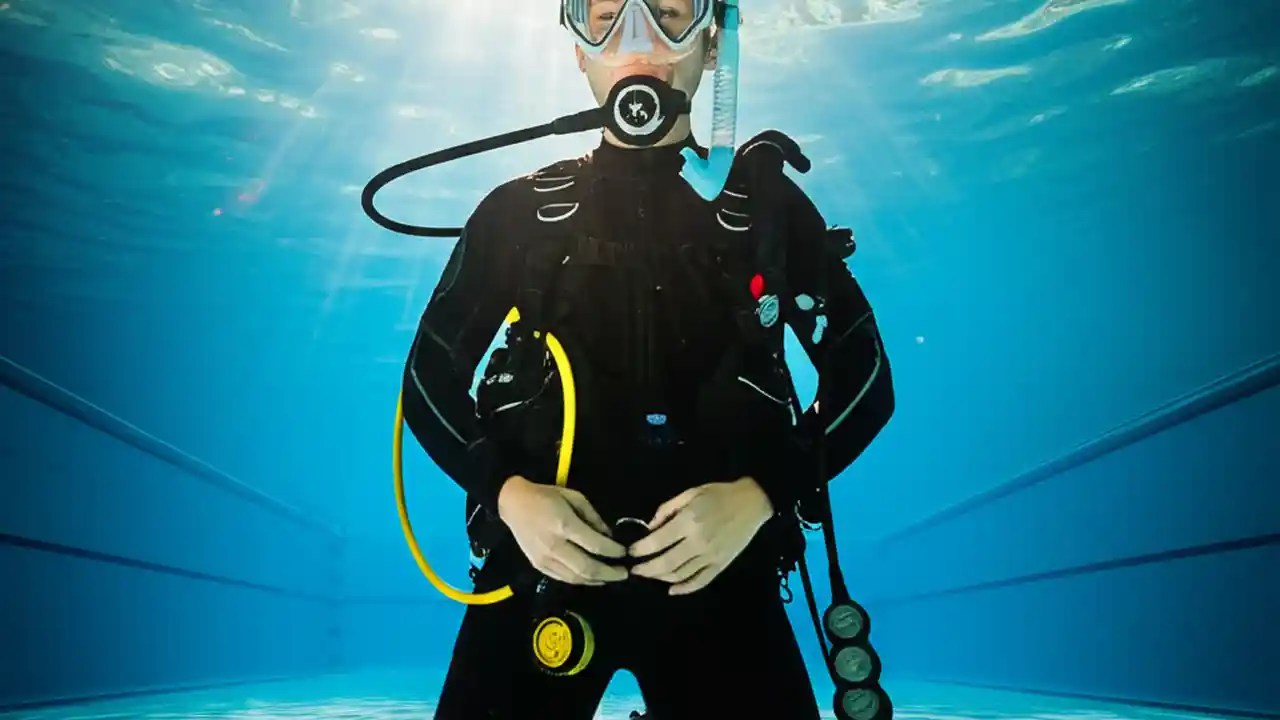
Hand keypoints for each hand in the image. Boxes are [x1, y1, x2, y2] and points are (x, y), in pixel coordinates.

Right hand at [497, 476, 628, 585]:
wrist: (513, 503)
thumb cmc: (545, 496)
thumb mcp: (574, 497)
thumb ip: (593, 517)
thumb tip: (608, 536)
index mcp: (564, 525)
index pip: (595, 545)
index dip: (613, 551)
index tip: (624, 553)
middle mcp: (555, 546)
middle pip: (587, 567)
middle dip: (609, 573)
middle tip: (624, 573)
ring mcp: (545, 559)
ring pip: (576, 578)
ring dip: (596, 580)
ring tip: (611, 578)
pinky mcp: (538, 565)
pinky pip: (563, 578)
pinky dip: (580, 580)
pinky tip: (591, 578)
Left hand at [627, 477, 773, 594]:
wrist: (752, 503)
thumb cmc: (719, 494)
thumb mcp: (690, 493)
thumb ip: (667, 509)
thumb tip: (650, 527)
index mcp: (688, 522)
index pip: (657, 542)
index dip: (640, 549)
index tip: (630, 551)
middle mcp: (697, 543)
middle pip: (665, 563)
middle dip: (646, 569)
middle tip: (634, 569)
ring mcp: (710, 556)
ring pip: (680, 575)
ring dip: (661, 578)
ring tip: (650, 574)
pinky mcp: (721, 565)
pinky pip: (700, 581)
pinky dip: (684, 589)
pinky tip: (672, 590)